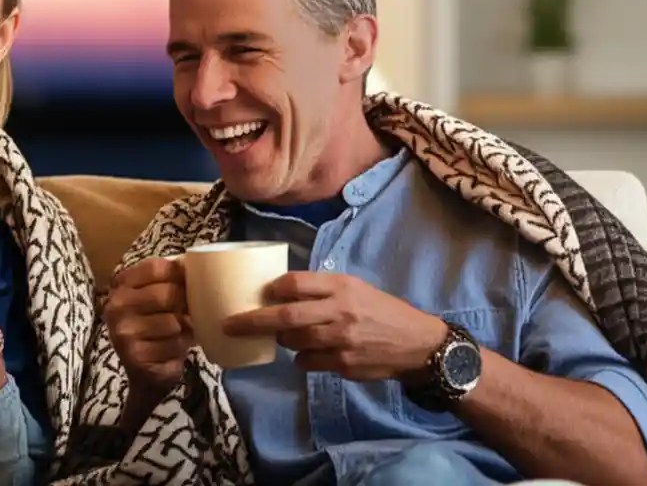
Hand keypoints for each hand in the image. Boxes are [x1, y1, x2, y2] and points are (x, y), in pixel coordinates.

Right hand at [104, 257, 192, 393]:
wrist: (144, 371)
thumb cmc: (155, 325)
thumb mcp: (155, 298)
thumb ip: (168, 279)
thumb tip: (191, 263)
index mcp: (121, 285)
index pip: (155, 267)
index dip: (179, 272)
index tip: (191, 280)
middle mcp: (116, 307)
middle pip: (167, 294)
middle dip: (185, 304)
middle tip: (189, 312)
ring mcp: (123, 334)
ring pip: (173, 323)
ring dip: (185, 330)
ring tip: (181, 333)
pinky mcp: (135, 358)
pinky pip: (174, 346)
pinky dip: (181, 349)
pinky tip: (173, 350)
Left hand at [222, 272, 447, 380]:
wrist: (417, 343)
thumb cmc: (381, 310)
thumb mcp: (356, 288)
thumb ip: (322, 289)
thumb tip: (281, 290)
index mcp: (342, 287)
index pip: (296, 283)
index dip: (273, 288)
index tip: (262, 293)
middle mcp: (339, 312)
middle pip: (285, 316)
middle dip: (252, 320)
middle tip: (230, 324)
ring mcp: (340, 341)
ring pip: (293, 341)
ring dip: (282, 339)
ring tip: (286, 335)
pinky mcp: (343, 364)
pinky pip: (307, 363)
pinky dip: (302, 359)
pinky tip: (311, 353)